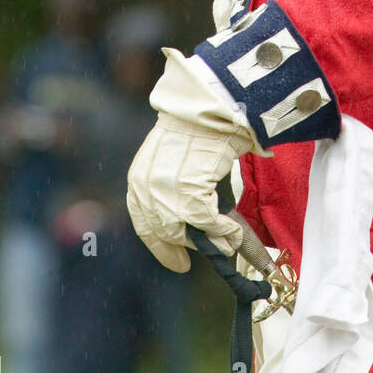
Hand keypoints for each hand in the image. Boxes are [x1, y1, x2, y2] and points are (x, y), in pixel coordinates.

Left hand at [127, 114, 251, 272]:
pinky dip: (224, 231)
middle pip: (168, 233)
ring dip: (213, 240)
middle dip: (192, 244)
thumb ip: (170, 190)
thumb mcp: (169, 160)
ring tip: (230, 238)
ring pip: (188, 233)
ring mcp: (166, 194)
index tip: (179, 264)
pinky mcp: (190, 194)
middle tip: (216, 247)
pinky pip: (209, 224)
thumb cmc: (196, 130)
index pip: (146, 228)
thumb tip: (191, 225)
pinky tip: (234, 230)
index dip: (163, 249)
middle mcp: (146, 191)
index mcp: (138, 182)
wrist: (208, 108)